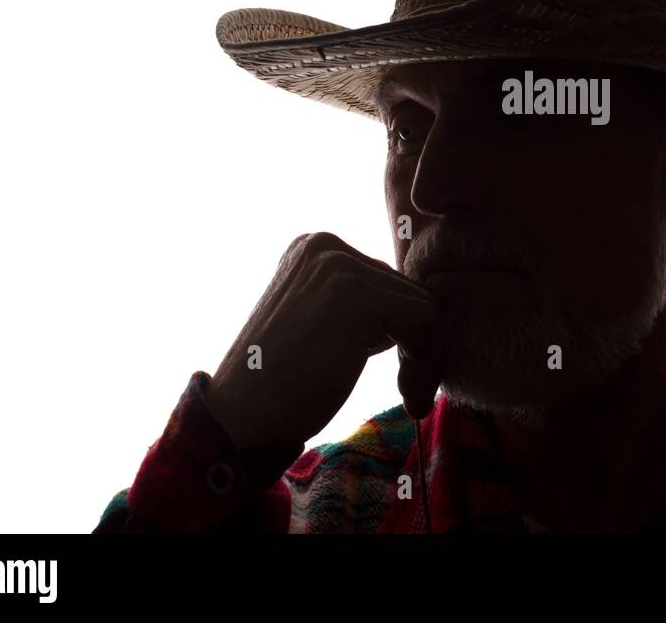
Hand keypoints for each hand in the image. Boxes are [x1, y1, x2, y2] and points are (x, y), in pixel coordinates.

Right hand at [206, 232, 441, 450]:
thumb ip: (359, 303)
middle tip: (409, 392)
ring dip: (425, 357)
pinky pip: (426, 321)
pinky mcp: (356, 295)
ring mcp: (339, 266)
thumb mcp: (319, 322)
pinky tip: (410, 397)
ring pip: (425, 306)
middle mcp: (326, 245)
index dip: (405, 333)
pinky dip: (427, 364)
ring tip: (408, 396)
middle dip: (417, 344)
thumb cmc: (280, 383)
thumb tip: (421, 306)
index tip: (402, 376)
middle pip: (411, 291)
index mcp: (315, 249)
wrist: (237, 421)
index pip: (392, 283)